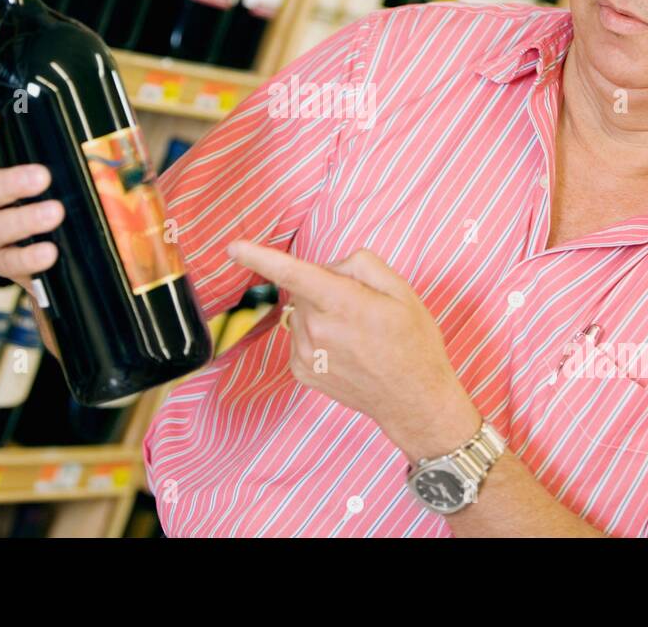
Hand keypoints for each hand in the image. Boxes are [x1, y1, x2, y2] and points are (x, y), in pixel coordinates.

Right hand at [0, 109, 64, 359]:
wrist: (58, 256)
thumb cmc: (61, 200)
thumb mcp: (62, 174)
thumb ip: (77, 155)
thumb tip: (124, 141)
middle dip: (11, 181)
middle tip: (42, 177)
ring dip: (25, 218)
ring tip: (55, 213)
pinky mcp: (2, 264)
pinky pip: (10, 262)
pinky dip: (29, 257)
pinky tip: (49, 252)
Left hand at [226, 241, 477, 458]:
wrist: (413, 400)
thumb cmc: (413, 342)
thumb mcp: (402, 291)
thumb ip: (362, 265)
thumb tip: (330, 268)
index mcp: (343, 304)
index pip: (294, 274)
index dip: (260, 258)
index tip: (233, 247)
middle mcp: (317, 330)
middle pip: (303, 289)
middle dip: (324, 288)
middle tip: (361, 308)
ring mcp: (306, 355)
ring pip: (300, 313)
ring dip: (319, 314)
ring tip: (356, 335)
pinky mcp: (301, 372)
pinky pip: (299, 337)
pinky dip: (316, 336)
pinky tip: (344, 351)